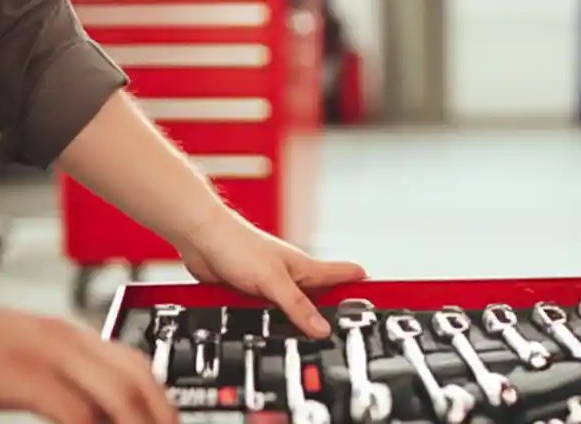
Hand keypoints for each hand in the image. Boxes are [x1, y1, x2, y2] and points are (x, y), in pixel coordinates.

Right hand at [0, 294, 175, 423]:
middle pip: (136, 378)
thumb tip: (77, 410)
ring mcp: (47, 357)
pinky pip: (75, 412)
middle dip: (158, 414)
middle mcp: (67, 340)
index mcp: (68, 334)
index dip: (157, 396)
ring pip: (116, 394)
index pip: (133, 362)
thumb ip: (51, 380)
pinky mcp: (22, 378)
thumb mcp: (17, 360)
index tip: (166, 420)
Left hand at [177, 210, 366, 337]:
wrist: (200, 238)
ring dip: (295, 323)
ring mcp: (272, 285)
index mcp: (306, 268)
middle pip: (321, 299)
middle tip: (345, 335)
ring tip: (309, 342)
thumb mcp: (273, 281)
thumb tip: (322, 329)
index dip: (364, 287)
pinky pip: (266, 315)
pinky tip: (268, 334)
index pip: (346, 275)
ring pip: (292, 310)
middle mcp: (293, 276)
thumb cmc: (238, 245)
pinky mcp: (251, 294)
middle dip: (331, 315)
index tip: (380, 303)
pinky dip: (268, 324)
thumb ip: (297, 305)